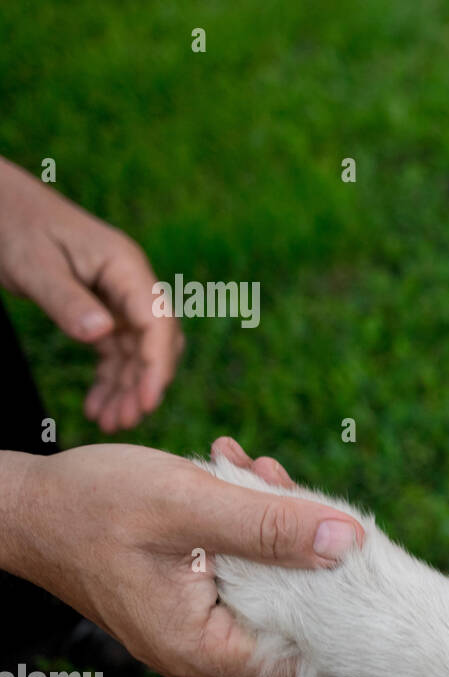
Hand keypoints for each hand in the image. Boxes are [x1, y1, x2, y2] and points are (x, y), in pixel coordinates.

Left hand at [0, 156, 182, 431]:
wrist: (1, 204)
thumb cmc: (16, 225)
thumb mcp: (35, 265)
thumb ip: (67, 300)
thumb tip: (102, 335)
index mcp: (126, 267)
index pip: (157, 322)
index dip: (156, 365)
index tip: (146, 401)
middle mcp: (131, 284)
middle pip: (154, 342)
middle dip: (142, 384)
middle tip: (123, 422)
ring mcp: (118, 298)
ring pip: (135, 352)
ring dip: (125, 388)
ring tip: (108, 422)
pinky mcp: (101, 309)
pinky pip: (114, 350)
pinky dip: (108, 377)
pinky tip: (96, 403)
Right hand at [0, 438, 364, 676]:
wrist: (20, 503)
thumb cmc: (90, 504)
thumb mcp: (190, 505)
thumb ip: (271, 526)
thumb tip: (350, 541)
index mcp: (201, 647)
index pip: (302, 658)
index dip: (343, 611)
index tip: (365, 558)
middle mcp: (201, 647)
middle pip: (295, 612)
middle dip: (307, 547)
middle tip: (292, 489)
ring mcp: (195, 620)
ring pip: (272, 579)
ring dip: (277, 522)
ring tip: (258, 470)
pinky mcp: (191, 591)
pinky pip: (242, 562)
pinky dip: (249, 519)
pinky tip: (240, 472)